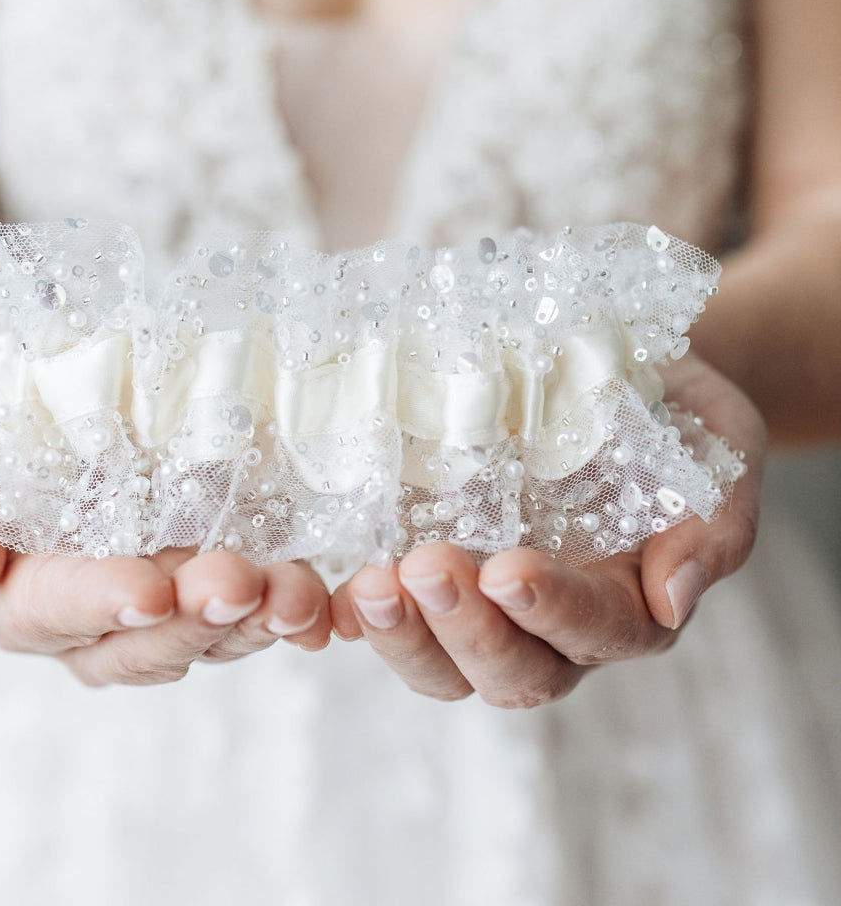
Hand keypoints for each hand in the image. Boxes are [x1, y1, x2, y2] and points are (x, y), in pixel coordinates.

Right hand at [0, 398, 331, 684]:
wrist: (40, 409)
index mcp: (21, 596)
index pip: (53, 611)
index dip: (100, 604)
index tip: (148, 590)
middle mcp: (93, 622)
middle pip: (142, 643)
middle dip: (195, 620)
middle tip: (238, 586)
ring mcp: (161, 610)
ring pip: (208, 638)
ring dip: (256, 622)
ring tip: (296, 594)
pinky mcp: (213, 588)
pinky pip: (254, 616)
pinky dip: (291, 615)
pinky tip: (323, 607)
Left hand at [330, 354, 765, 706]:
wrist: (617, 379)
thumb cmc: (672, 412)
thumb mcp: (719, 451)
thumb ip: (714, 525)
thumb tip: (673, 599)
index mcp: (625, 601)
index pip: (597, 632)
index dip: (552, 612)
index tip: (509, 569)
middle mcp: (552, 623)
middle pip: (511, 672)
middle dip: (465, 631)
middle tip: (423, 569)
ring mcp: (487, 607)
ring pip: (444, 665)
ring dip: (404, 636)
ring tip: (369, 584)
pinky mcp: (435, 578)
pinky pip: (398, 622)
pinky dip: (360, 622)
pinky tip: (331, 597)